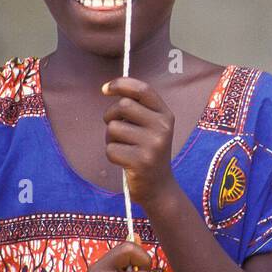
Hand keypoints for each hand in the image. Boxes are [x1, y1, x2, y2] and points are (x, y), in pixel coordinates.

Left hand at [102, 77, 176, 208]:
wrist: (158, 186)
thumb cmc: (147, 151)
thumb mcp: (151, 126)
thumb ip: (137, 107)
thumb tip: (108, 87)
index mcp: (165, 115)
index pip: (143, 90)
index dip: (121, 84)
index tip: (105, 89)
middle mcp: (162, 127)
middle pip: (123, 105)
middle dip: (111, 115)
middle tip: (116, 129)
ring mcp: (153, 145)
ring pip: (113, 128)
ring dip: (110, 138)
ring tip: (123, 147)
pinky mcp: (140, 161)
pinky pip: (111, 149)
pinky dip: (112, 154)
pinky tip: (124, 161)